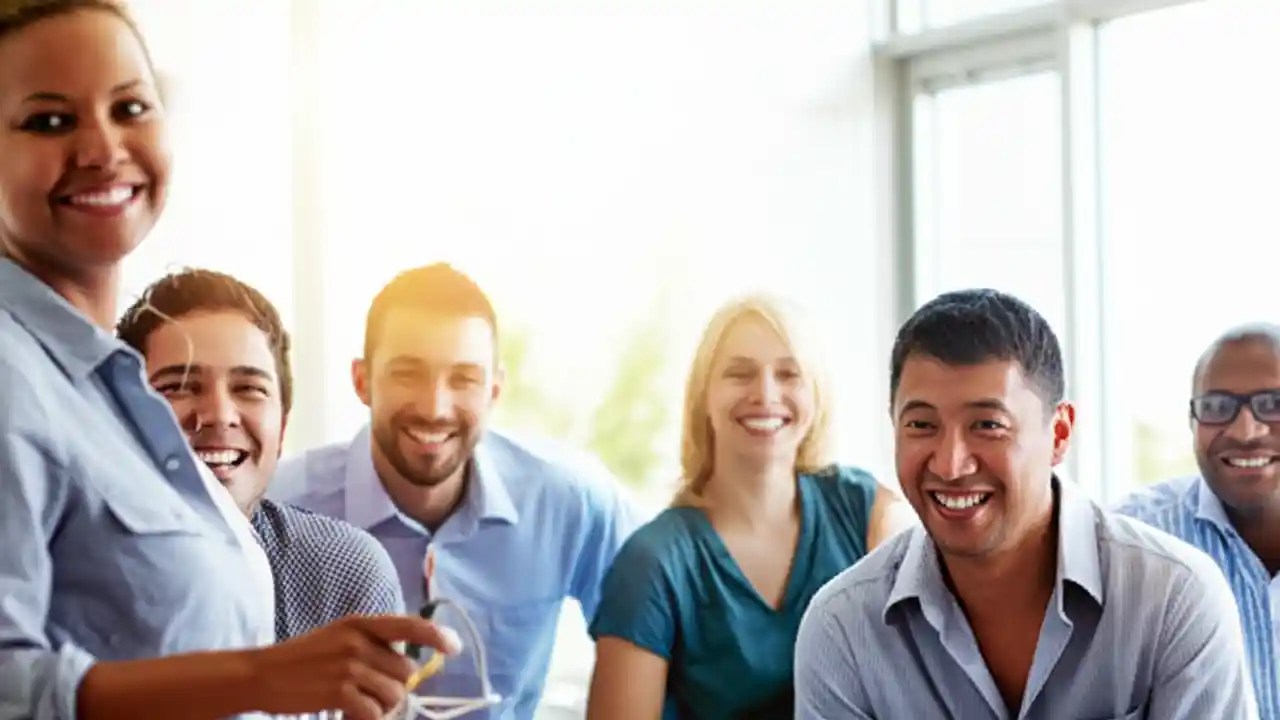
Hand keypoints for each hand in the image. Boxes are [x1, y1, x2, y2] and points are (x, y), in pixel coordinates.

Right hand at [245, 614, 461, 719]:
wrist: (261, 674)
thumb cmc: (303, 660)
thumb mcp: (339, 638)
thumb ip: (373, 646)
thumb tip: (411, 665)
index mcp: (360, 623)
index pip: (409, 625)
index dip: (436, 636)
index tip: (454, 647)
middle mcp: (358, 641)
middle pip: (405, 671)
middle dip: (394, 686)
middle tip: (366, 692)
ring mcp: (349, 666)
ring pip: (394, 695)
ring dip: (380, 706)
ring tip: (353, 702)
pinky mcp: (340, 692)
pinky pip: (374, 712)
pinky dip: (366, 719)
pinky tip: (347, 714)